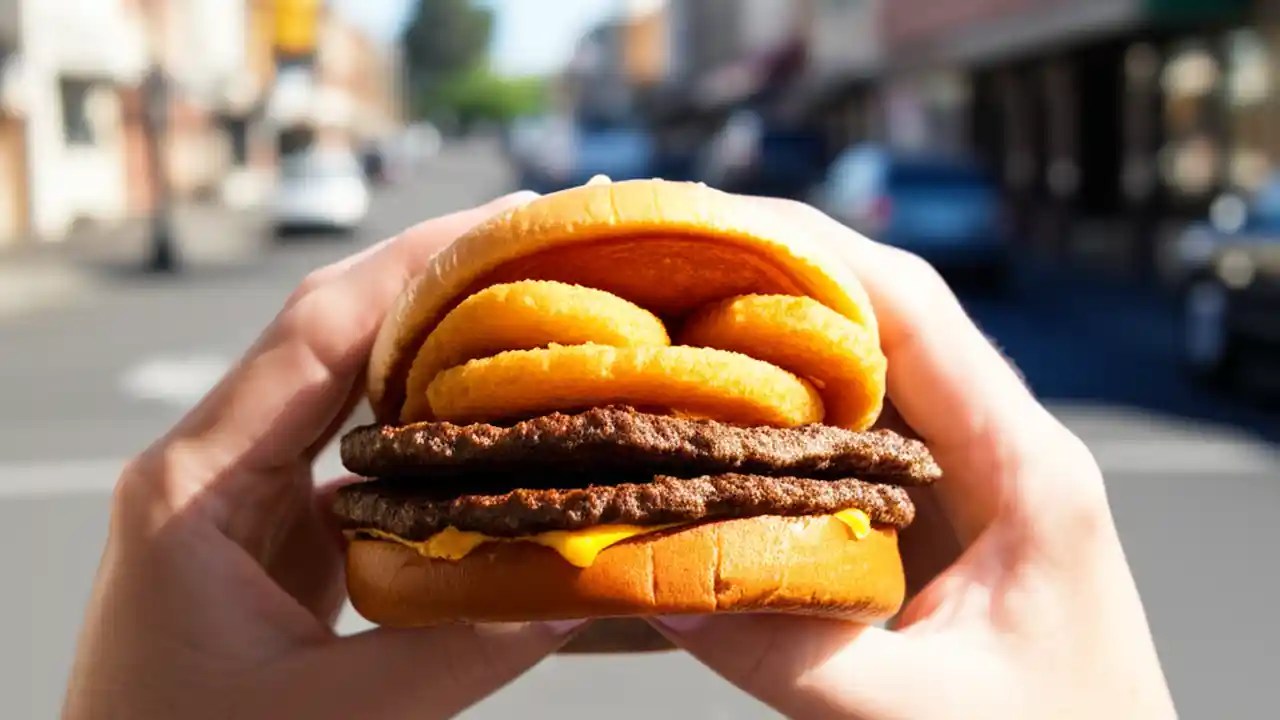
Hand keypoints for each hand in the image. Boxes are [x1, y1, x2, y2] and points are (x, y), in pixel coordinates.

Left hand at [63, 193, 583, 719]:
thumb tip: (591, 580)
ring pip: (343, 388)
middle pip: (330, 335)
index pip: (314, 334)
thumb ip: (462, 648)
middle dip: (435, 278)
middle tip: (540, 243)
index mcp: (192, 487)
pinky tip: (490, 420)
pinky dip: (427, 424)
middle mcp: (208, 469)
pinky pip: (358, 454)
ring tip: (529, 311)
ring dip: (433, 344)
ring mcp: (238, 498)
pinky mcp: (271, 535)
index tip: (511, 221)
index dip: (417, 265)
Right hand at [650, 200, 1175, 718]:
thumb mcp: (923, 714)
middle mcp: (995, 448)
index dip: (806, 252)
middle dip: (760, 281)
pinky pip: (838, 439)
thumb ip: (791, 651)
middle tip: (646, 263)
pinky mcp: (925, 515)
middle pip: (874, 324)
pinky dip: (766, 416)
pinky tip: (698, 416)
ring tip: (651, 320)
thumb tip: (650, 576)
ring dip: (756, 344)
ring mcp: (960, 478)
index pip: (914, 312)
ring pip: (852, 377)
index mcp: (1027, 467)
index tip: (703, 224)